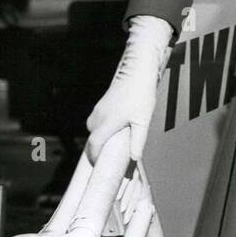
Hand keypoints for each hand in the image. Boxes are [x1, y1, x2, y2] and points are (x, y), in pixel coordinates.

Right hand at [85, 14, 172, 162]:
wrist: (137, 70)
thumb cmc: (140, 94)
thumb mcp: (143, 120)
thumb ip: (138, 141)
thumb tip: (134, 158)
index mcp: (107, 123)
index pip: (94, 145)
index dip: (94, 158)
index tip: (99, 166)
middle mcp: (99, 117)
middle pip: (93, 140)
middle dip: (98, 151)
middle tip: (109, 160)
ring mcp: (99, 110)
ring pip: (94, 130)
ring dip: (100, 140)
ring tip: (113, 147)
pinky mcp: (102, 105)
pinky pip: (97, 122)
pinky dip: (102, 130)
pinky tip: (115, 131)